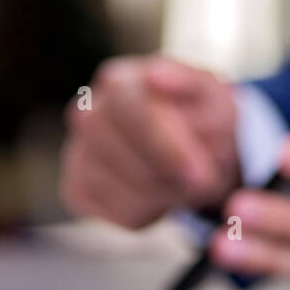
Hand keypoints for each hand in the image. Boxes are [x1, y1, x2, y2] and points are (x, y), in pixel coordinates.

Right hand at [60, 56, 239, 228]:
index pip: (129, 111)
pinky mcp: (76, 191)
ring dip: (167, 196)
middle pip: (124, 157)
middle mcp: (87, 115)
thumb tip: (154, 75)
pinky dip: (153, 212)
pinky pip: (121, 214)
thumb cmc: (201, 118)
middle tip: (204, 181)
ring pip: (124, 191)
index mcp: (118, 82)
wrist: (192, 151)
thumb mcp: (212, 95)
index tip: (200, 174)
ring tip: (184, 183)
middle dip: (171, 176)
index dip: (166, 147)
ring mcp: (77, 154)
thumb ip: (190, 83)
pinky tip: (161, 194)